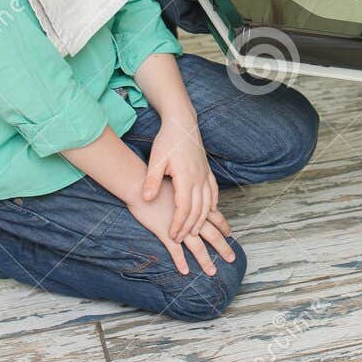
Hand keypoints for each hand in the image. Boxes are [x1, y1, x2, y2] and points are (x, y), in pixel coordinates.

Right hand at [125, 178, 236, 276]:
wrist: (139, 185)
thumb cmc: (156, 185)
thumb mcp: (177, 188)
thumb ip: (186, 196)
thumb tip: (192, 201)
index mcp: (195, 206)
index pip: (216, 218)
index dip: (224, 227)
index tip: (230, 234)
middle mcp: (191, 218)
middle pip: (213, 236)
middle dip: (223, 248)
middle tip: (232, 259)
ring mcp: (179, 227)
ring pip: (197, 247)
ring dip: (205, 261)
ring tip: (212, 272)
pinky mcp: (165, 233)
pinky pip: (175, 251)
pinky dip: (180, 262)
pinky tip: (185, 271)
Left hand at [141, 118, 218, 242]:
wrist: (182, 122)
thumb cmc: (167, 140)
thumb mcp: (155, 159)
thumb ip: (152, 180)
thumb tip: (147, 198)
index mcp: (186, 177)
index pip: (184, 208)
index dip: (179, 224)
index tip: (172, 237)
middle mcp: (199, 178)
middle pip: (198, 209)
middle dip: (189, 227)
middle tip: (181, 240)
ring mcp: (205, 174)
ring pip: (208, 203)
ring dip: (202, 219)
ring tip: (194, 231)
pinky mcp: (207, 170)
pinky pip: (214, 192)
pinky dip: (213, 204)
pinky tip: (211, 211)